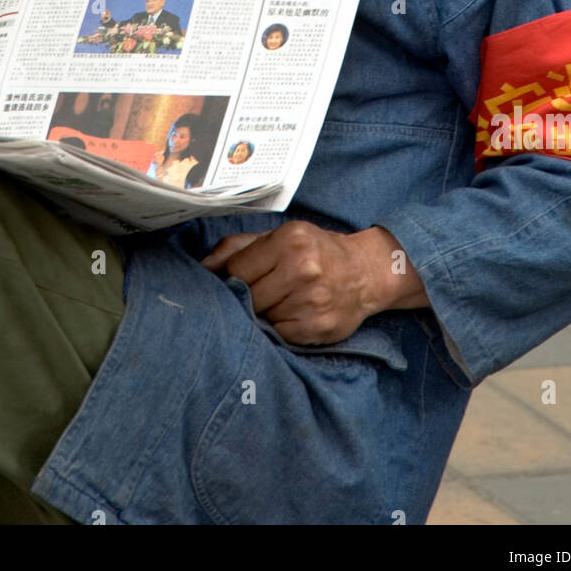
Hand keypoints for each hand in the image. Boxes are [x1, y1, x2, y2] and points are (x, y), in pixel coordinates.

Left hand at [200, 221, 428, 345]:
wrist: (366, 273)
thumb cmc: (317, 251)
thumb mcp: (282, 237)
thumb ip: (240, 248)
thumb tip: (203, 266)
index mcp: (290, 241)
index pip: (237, 268)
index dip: (232, 277)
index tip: (236, 279)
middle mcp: (302, 269)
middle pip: (248, 295)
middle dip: (249, 295)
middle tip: (263, 290)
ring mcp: (311, 301)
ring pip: (262, 316)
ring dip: (266, 312)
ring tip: (283, 299)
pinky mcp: (317, 328)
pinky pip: (279, 334)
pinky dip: (281, 327)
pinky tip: (295, 313)